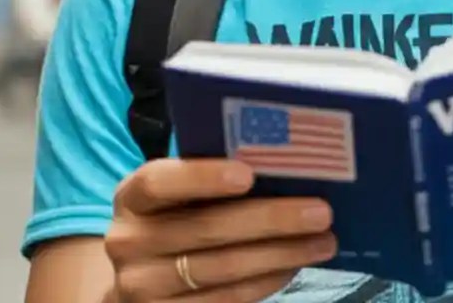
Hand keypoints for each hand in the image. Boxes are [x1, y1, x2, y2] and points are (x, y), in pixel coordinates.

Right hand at [103, 158, 336, 301]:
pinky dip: (265, 282)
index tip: (249, 174)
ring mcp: (141, 286)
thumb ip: (212, 177)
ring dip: (280, 255)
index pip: (159, 182)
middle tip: (321, 212)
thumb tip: (286, 162)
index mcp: (132, 197)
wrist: (139, 279)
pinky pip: (225, 300)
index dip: (202, 177)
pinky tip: (293, 266)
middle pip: (205, 229)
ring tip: (323, 242)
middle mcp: (129, 242)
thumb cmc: (175, 220)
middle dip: (271, 220)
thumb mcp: (178, 195)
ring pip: (221, 269)